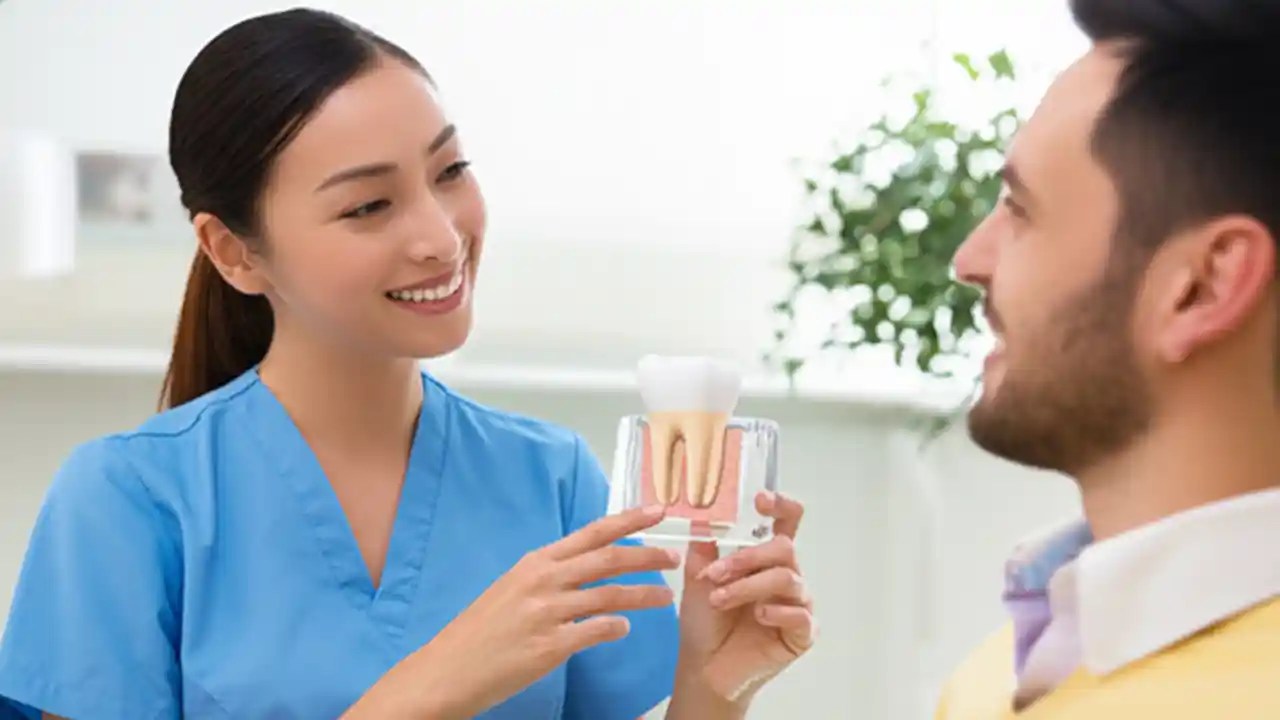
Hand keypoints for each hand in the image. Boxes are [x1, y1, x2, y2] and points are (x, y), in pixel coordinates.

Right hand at [349, 505, 678, 718]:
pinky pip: (596, 631)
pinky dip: (617, 628)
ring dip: (644, 595)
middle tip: (674, 558)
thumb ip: (550, 575)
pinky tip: (625, 628)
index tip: (658, 511)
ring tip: (666, 598)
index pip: (592, 533)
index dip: (629, 520)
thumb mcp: (513, 587)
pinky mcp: (550, 646)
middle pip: (609, 559)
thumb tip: (587, 569)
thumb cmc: (481, 630)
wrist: (448, 669)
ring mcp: (547, 613)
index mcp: (536, 561)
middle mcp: (543, 580)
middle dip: (648, 556)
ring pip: (611, 595)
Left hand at [678, 491, 815, 704]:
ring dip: (748, 585)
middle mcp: (786, 576)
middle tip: (715, 573)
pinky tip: (758, 615)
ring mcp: (797, 604)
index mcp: (765, 559)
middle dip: (747, 557)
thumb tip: (700, 514)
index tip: (760, 500)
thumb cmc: (705, 623)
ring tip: (719, 599)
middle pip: (784, 548)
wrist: (704, 668)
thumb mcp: (697, 579)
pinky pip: (801, 614)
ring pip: (787, 578)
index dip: (781, 505)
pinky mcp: (802, 633)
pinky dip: (778, 610)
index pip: (786, 523)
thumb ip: (703, 548)